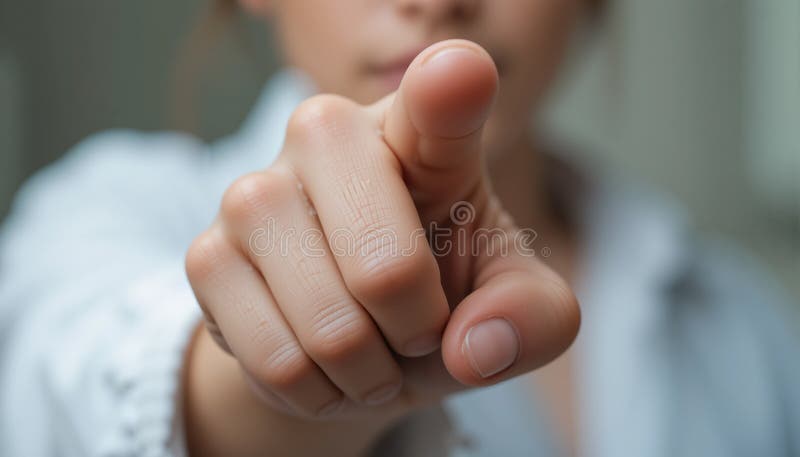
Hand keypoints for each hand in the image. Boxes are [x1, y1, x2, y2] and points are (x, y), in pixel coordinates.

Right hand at [185, 39, 579, 422]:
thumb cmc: (439, 294)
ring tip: (372, 354)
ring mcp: (254, 191)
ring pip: (327, 325)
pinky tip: (322, 367)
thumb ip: (532, 316)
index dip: (450, 88)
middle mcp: (326, 135)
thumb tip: (472, 348)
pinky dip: (315, 392)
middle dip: (415, 327)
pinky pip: (274, 360)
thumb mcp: (508, 301)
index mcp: (420, 130)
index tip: (459, 76)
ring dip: (365, 371)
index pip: (439, 94)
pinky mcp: (205, 253)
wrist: (355, 337)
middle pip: (385, 264)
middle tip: (419, 328)